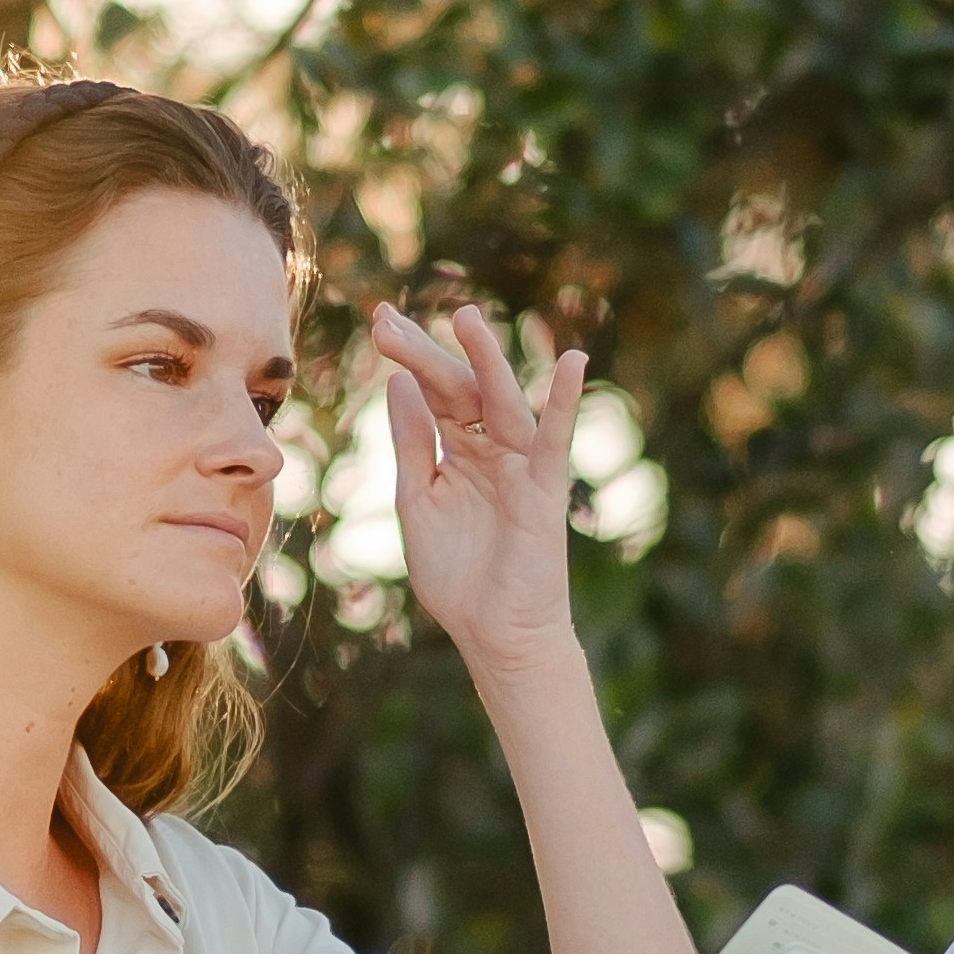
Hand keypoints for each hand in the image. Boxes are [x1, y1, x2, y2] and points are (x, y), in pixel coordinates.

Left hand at [370, 296, 590, 671]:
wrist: (494, 634)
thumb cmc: (457, 577)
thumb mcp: (417, 502)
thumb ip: (412, 444)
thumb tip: (398, 384)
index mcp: (456, 454)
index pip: (431, 394)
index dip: (408, 360)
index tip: (380, 321)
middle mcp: (489, 451)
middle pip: (457, 390)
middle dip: (425, 355)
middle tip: (387, 322)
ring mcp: (519, 467)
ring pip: (501, 404)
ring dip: (486, 362)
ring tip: (466, 319)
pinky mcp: (545, 490)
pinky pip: (556, 440)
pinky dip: (566, 403)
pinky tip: (573, 363)